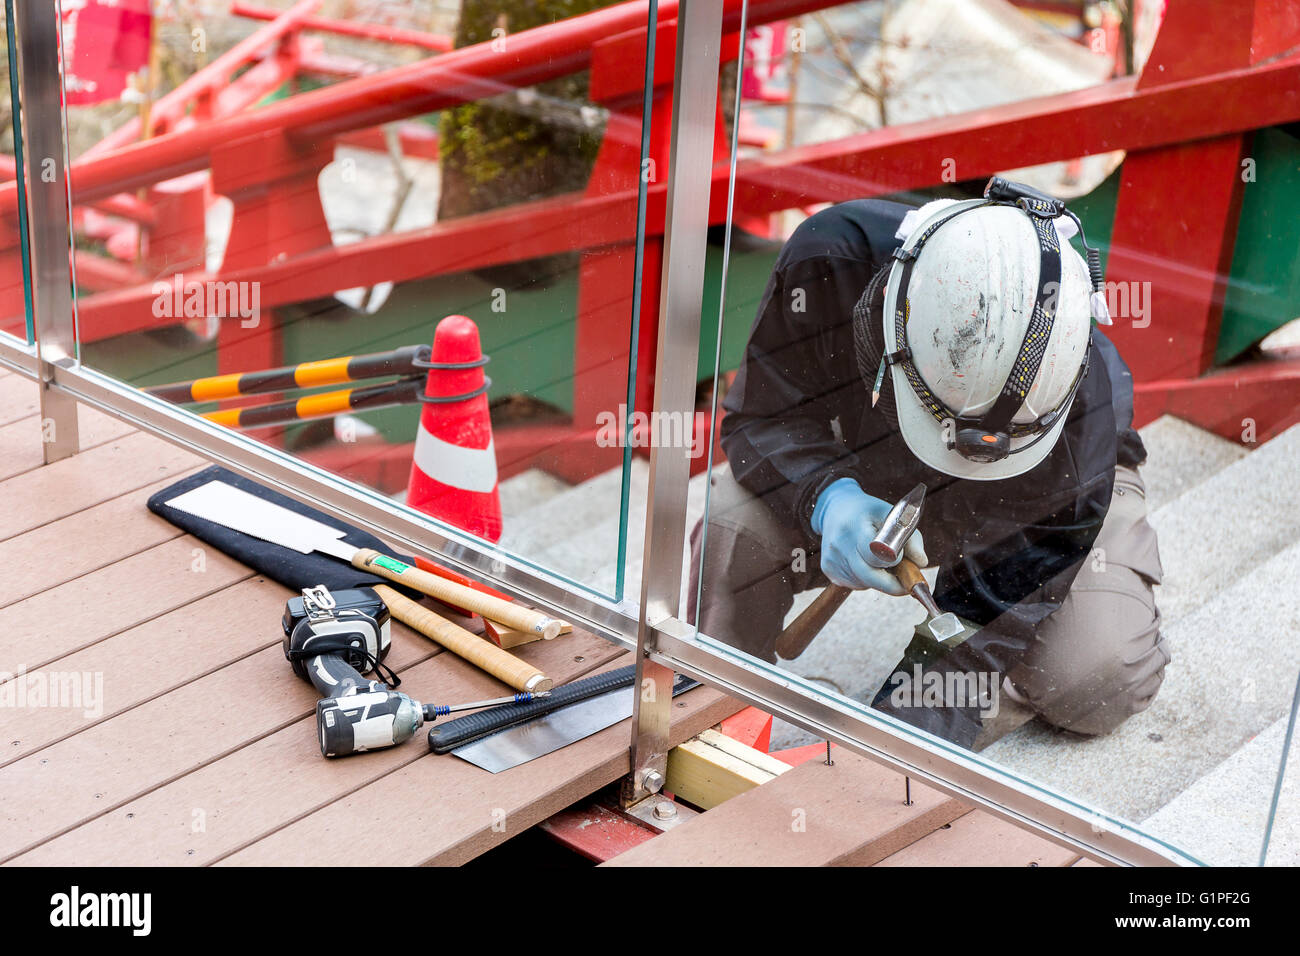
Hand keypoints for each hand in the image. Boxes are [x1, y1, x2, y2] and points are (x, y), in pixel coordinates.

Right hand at [812, 478, 928, 593]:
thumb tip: (921, 563)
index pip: (877, 555)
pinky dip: (865, 579)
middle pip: (869, 577)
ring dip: (878, 579)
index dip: (894, 561)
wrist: (836, 508)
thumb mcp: (893, 515)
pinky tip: (864, 562)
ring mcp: (832, 558)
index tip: (902, 559)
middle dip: (892, 584)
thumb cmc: (870, 513)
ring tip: (879, 560)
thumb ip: (911, 538)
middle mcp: (840, 544)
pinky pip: (854, 584)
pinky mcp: (828, 569)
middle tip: (906, 584)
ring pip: (864, 583)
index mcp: (856, 526)